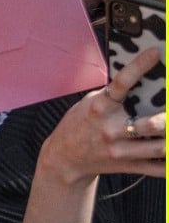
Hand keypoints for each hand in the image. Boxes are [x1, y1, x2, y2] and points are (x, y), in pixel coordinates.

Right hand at [40, 48, 165, 184]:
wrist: (65, 158)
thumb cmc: (79, 125)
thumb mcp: (89, 102)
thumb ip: (112, 93)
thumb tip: (141, 78)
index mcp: (99, 108)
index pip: (121, 83)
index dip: (139, 66)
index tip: (155, 53)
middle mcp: (111, 129)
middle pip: (150, 124)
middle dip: (168, 119)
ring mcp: (121, 151)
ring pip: (160, 148)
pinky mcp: (128, 166)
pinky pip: (158, 169)